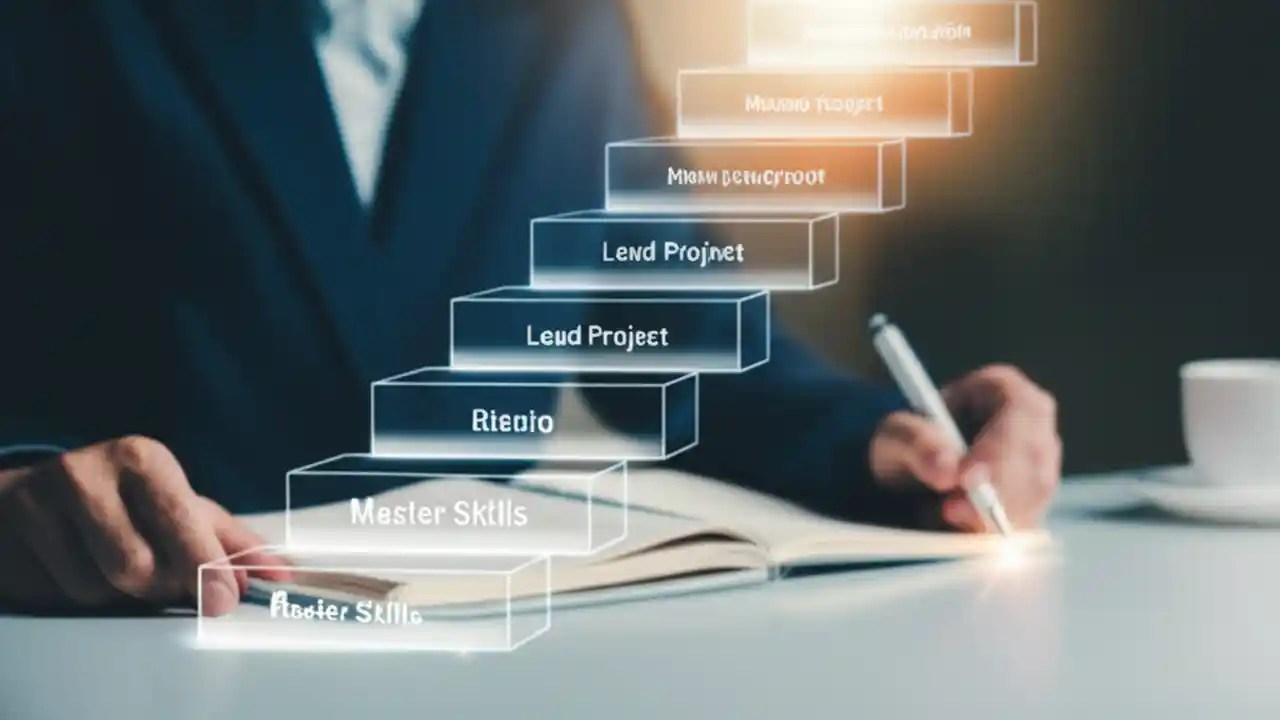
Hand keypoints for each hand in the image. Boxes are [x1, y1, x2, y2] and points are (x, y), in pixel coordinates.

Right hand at [0, 436, 288, 615]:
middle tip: (167, 578)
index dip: (204, 566)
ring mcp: (38, 503)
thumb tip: (281, 573)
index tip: (223, 599)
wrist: (33, 492)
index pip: (179, 520)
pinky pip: (60, 597)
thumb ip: (234, 543)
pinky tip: (80, 565)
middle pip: (138, 567)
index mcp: (142, 457)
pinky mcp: (9, 538)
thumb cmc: (126, 501)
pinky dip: (83, 595)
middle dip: (161, 586)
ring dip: (121, 594)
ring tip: (117, 560)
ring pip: (98, 589)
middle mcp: (87, 472)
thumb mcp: (184, 508)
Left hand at [870, 365, 1060, 531]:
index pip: (1021, 409)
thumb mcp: (895, 436)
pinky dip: (995, 530)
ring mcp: (1041, 464)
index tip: (967, 476)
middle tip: (951, 509)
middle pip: (1035, 456)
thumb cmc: (908, 444)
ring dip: (994, 512)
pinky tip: (963, 530)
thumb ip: (916, 443)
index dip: (1000, 444)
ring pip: (1035, 493)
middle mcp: (1033, 425)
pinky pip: (1030, 519)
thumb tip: (945, 468)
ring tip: (946, 516)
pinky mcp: (1035, 502)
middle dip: (997, 488)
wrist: (910, 479)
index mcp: (1002, 390)